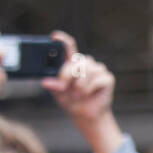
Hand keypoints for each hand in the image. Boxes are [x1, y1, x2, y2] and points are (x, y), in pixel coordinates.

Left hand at [43, 31, 121, 152]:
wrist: (86, 116)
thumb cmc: (72, 101)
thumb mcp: (58, 93)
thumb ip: (53, 85)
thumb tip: (45, 82)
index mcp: (72, 62)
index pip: (68, 46)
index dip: (62, 40)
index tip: (55, 37)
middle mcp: (85, 63)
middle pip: (76, 61)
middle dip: (67, 74)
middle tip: (64, 87)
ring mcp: (98, 69)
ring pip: (87, 70)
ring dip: (80, 85)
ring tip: (78, 94)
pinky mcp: (107, 78)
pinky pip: (97, 80)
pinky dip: (90, 89)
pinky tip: (90, 94)